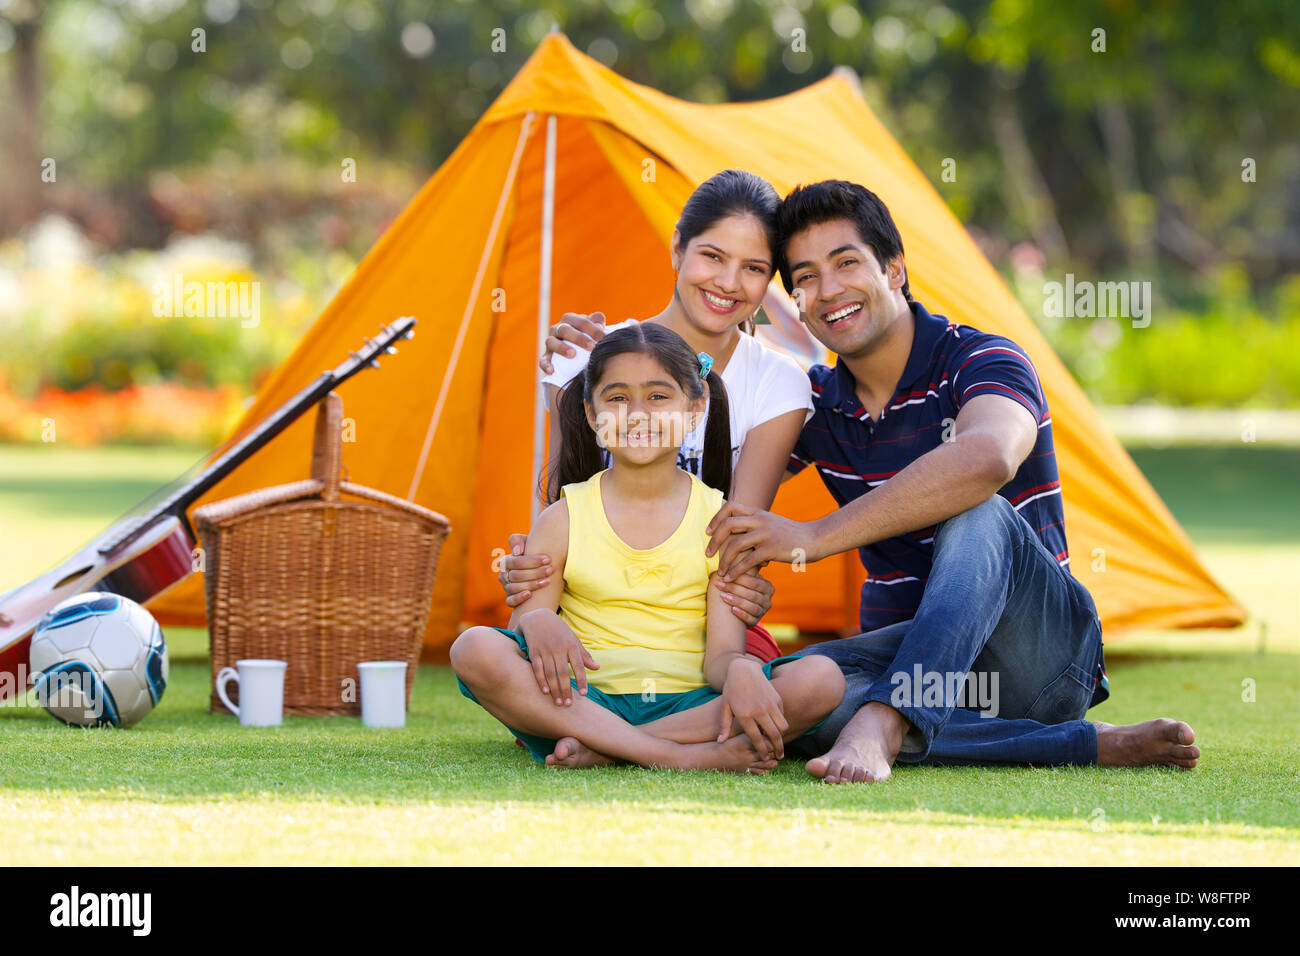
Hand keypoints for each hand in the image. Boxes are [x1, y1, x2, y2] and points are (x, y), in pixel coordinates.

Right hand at [498, 533, 551, 606]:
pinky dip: (519, 598)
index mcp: (506, 561)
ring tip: (547, 581)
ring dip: (532, 584)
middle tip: (551, 570)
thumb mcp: (527, 543)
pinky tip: (529, 594)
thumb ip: (518, 541)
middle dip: (535, 572)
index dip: (531, 560)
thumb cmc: (534, 553)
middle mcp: (504, 575)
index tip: (547, 559)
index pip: (515, 561)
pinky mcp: (510, 599)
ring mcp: (507, 588)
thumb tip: (516, 552)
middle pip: (516, 575)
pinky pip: (510, 601)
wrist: (540, 569)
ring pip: (514, 588)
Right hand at [521, 610, 598, 705]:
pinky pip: (537, 668)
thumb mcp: (574, 640)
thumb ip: (584, 656)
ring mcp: (545, 650)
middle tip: (568, 705)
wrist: (538, 616)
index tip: (583, 694)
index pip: (579, 666)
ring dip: (554, 689)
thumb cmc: (560, 631)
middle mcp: (559, 648)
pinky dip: (541, 681)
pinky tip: (545, 692)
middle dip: (566, 690)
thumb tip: (597, 668)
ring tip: (558, 702)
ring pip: (550, 673)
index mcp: (571, 646)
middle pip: (563, 673)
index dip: (581, 680)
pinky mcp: (534, 651)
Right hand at [539, 311, 608, 374]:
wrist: (575, 355)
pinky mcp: (545, 357)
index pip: (581, 321)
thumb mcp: (592, 330)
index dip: (592, 329)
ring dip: (561, 348)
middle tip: (591, 346)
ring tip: (572, 355)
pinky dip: (546, 365)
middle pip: (565, 330)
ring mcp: (550, 342)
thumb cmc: (586, 339)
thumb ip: (597, 323)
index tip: (603, 338)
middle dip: (579, 338)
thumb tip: (599, 319)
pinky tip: (552, 370)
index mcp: (570, 320)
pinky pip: (542, 360)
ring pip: (551, 342)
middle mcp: (558, 329)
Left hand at [705, 502, 822, 581]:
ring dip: (724, 559)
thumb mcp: (772, 522)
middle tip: (707, 554)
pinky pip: (747, 561)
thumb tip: (738, 530)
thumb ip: (756, 524)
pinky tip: (730, 577)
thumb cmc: (792, 534)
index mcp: (758, 512)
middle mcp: (760, 520)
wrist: (814, 538)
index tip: (708, 531)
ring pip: (735, 544)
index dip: (716, 518)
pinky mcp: (771, 549)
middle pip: (728, 525)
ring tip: (719, 571)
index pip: (730, 507)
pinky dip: (736, 570)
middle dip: (714, 540)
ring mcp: (766, 534)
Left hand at [709, 566, 773, 627]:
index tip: (723, 574)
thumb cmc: (740, 588)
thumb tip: (732, 550)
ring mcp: (763, 611)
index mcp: (768, 587)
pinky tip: (732, 610)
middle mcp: (768, 600)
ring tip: (723, 596)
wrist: (738, 609)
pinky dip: (741, 614)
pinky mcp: (756, 622)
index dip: (739, 578)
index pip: (755, 582)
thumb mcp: (745, 579)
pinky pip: (750, 618)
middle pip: (752, 594)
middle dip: (734, 588)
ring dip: (736, 600)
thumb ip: (743, 569)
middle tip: (719, 584)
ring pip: (752, 606)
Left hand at [718, 658, 787, 759]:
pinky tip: (777, 729)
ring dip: (782, 737)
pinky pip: (782, 716)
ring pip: (782, 727)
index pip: (757, 739)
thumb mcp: (725, 707)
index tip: (765, 758)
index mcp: (745, 715)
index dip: (762, 751)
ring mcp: (770, 704)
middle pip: (773, 736)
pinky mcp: (777, 699)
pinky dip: (781, 725)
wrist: (744, 670)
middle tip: (778, 757)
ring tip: (779, 745)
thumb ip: (724, 726)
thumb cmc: (732, 690)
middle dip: (777, 749)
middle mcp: (759, 711)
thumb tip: (720, 742)